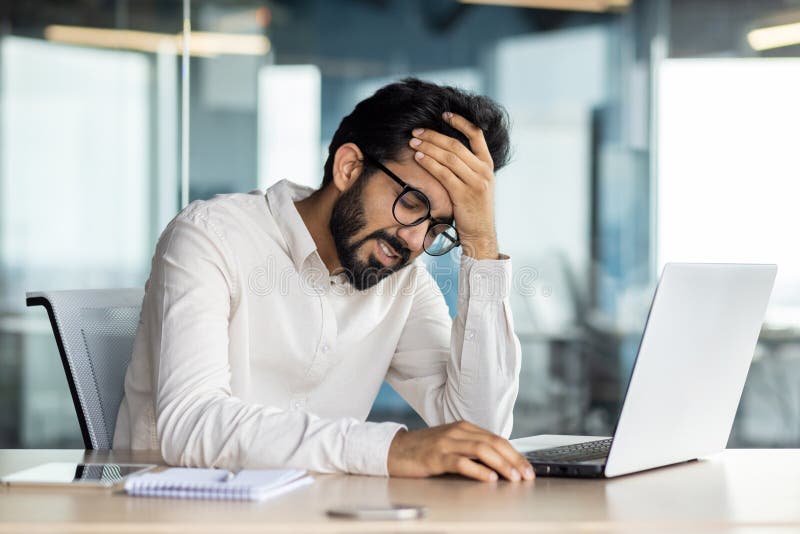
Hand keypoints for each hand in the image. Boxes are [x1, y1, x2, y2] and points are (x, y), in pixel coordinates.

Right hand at [387, 421, 533, 481]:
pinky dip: (478, 470)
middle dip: (514, 460)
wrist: (394, 449)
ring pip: (482, 450)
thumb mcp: (451, 444)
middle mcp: (458, 432)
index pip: (496, 439)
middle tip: (527, 475)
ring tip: (513, 477)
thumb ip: (471, 449)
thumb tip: (498, 464)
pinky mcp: (436, 457)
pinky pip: (461, 462)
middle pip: (493, 443)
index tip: (527, 468)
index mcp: (464, 428)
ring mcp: (446, 443)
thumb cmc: (424, 449)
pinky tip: (488, 478)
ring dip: (502, 465)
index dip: (515, 454)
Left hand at [409, 112, 498, 259]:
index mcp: (487, 164)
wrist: (481, 233)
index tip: (444, 114)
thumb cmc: (473, 208)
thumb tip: (447, 149)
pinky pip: (444, 174)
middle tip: (416, 131)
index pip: (476, 134)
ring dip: (428, 148)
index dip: (460, 121)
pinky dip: (430, 164)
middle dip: (434, 136)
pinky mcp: (464, 194)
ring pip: (449, 158)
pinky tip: (419, 158)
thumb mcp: (476, 183)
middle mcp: (483, 170)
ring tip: (413, 142)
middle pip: (456, 145)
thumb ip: (467, 167)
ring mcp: (475, 182)